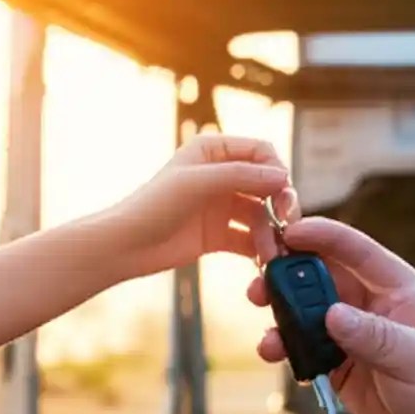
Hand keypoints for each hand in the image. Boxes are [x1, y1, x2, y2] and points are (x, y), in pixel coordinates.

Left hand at [114, 134, 294, 274]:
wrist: (127, 245)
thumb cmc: (154, 206)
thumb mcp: (198, 183)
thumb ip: (241, 176)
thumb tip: (283, 177)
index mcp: (213, 151)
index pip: (261, 152)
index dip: (276, 170)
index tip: (283, 192)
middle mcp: (220, 176)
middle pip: (266, 185)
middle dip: (280, 203)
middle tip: (287, 224)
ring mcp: (221, 206)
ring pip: (261, 215)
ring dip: (271, 231)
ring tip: (273, 252)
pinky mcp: (218, 235)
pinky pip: (249, 239)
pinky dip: (260, 249)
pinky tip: (266, 261)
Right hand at [248, 216, 414, 413]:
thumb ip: (376, 337)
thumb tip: (332, 315)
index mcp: (398, 289)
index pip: (357, 251)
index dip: (324, 236)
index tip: (290, 231)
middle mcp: (370, 305)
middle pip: (321, 276)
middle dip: (287, 274)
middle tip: (260, 282)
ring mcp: (351, 334)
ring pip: (305, 311)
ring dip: (280, 312)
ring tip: (264, 324)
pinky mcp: (337, 362)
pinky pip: (303, 346)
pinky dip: (284, 346)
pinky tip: (274, 353)